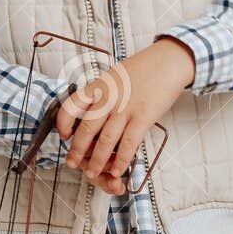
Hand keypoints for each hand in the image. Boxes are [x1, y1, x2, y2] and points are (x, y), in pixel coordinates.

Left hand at [56, 39, 194, 187]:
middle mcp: (108, 98)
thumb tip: (90, 111)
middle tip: (72, 163)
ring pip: (105, 141)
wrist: (169, 61)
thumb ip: (101, 93)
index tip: (64, 135)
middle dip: (77, 151)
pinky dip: (120, 160)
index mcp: (98, 86)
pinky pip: (128, 144)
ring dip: (97, 161)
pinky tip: (117, 171)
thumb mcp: (113, 76)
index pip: (71, 106)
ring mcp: (125, 108)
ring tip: (92, 173)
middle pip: (86, 129)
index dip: (63, 123)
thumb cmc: (142, 69)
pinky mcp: (143, 117)